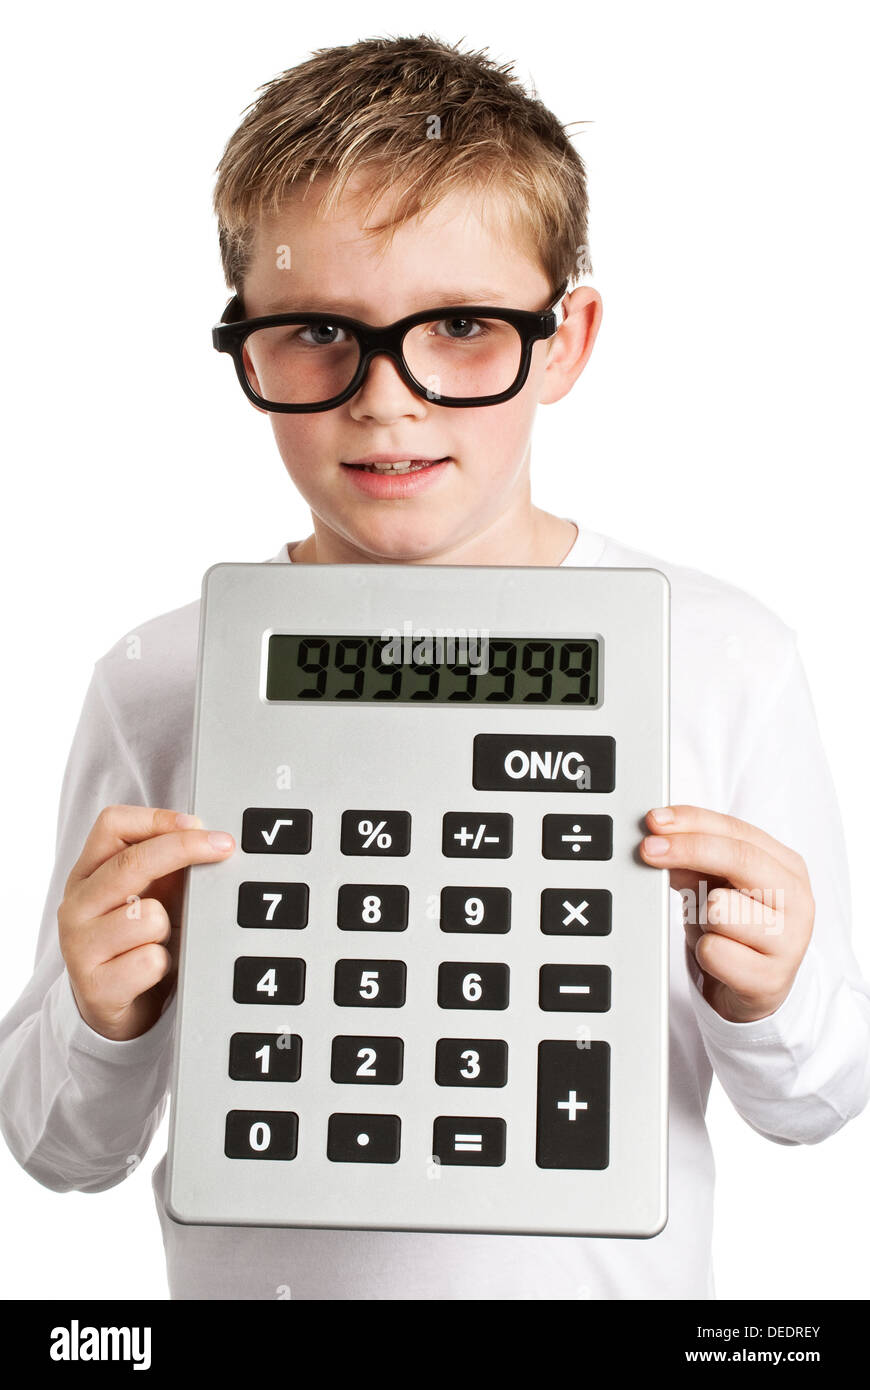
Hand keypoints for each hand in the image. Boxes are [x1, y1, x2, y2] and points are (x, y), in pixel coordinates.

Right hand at [58, 805, 234, 1041]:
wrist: (108, 1007)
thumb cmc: (132, 941)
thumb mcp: (145, 894)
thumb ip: (163, 865)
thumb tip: (203, 835)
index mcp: (87, 874)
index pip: (112, 825)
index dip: (157, 818)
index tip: (197, 824)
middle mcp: (76, 905)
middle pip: (131, 862)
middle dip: (185, 849)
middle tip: (223, 847)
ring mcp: (80, 946)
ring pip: (148, 916)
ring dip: (167, 928)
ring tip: (158, 941)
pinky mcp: (95, 986)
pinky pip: (152, 961)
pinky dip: (163, 966)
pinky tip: (150, 971)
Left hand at [639, 805, 814, 1022]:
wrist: (756, 992)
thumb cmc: (737, 930)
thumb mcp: (714, 887)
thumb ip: (693, 862)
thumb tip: (661, 842)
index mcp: (786, 866)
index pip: (737, 831)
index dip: (692, 822)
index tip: (654, 821)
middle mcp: (797, 899)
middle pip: (738, 858)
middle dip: (686, 850)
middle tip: (648, 850)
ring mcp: (789, 941)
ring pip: (719, 907)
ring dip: (699, 917)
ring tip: (710, 929)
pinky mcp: (771, 979)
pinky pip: (713, 951)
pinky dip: (703, 953)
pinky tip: (717, 958)